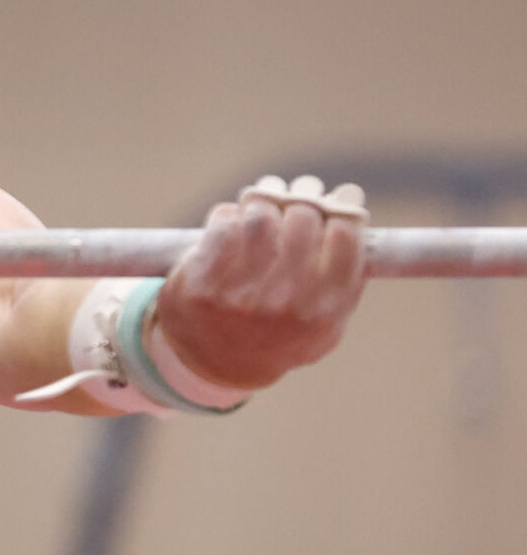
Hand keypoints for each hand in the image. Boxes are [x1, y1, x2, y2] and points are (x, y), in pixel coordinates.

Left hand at [155, 175, 367, 390]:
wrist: (217, 364)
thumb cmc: (281, 334)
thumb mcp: (327, 323)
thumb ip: (348, 277)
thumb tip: (353, 206)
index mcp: (323, 311)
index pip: (345, 236)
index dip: (346, 206)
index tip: (342, 197)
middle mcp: (283, 303)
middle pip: (303, 218)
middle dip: (305, 195)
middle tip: (303, 190)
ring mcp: (239, 295)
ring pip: (260, 216)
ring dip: (266, 198)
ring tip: (267, 197)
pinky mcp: (201, 284)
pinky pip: (222, 225)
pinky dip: (230, 213)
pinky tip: (235, 218)